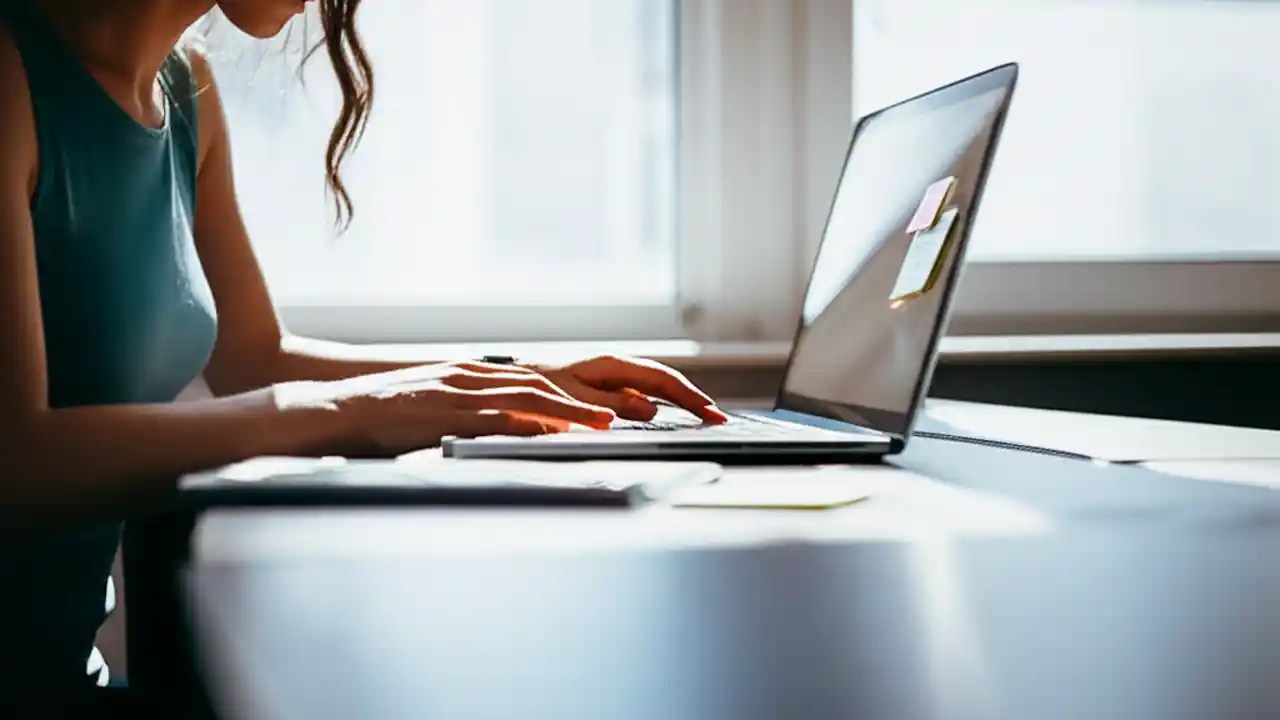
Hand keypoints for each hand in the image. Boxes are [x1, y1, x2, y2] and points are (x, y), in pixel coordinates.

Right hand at [303, 361, 615, 455]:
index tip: (617, 409)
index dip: (582, 395)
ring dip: (572, 411)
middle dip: (593, 399)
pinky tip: (553, 434)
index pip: (540, 381)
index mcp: (475, 376)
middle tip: (632, 412)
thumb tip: (514, 434)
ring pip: (530, 396)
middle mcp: (475, 377)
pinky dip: (530, 424)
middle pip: (547, 384)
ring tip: (606, 424)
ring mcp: (462, 393)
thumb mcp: (439, 410)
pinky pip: (496, 417)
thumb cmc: (385, 418)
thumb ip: (475, 417)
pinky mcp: (446, 414)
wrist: (337, 411)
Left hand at [529, 355, 727, 424]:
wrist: (515, 383)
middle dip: (693, 398)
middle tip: (719, 418)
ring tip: (705, 416)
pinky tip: (673, 414)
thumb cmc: (539, 390)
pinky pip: (644, 394)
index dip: (689, 398)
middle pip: (666, 381)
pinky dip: (663, 403)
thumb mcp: (573, 400)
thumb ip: (611, 405)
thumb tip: (649, 409)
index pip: (663, 381)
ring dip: (681, 400)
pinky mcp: (610, 388)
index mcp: (613, 366)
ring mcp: (616, 377)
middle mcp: (618, 368)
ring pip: (657, 387)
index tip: (711, 413)